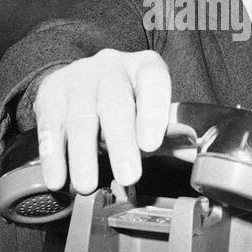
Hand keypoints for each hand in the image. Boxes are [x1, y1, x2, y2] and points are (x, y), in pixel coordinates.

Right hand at [32, 48, 170, 194]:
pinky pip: (50, 125)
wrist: (81, 82)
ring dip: (83, 155)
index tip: (151, 144)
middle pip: (115, 103)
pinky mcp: (51, 93)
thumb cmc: (126, 103)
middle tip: (127, 176)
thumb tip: (200, 157)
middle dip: (121, 142)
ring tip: (86, 185)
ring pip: (80, 117)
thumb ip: (172, 136)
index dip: (152, 112)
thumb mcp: (151, 114)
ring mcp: (79, 77)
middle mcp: (111, 66)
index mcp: (144, 67)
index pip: (152, 81)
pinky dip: (52, 155)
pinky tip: (56, 177)